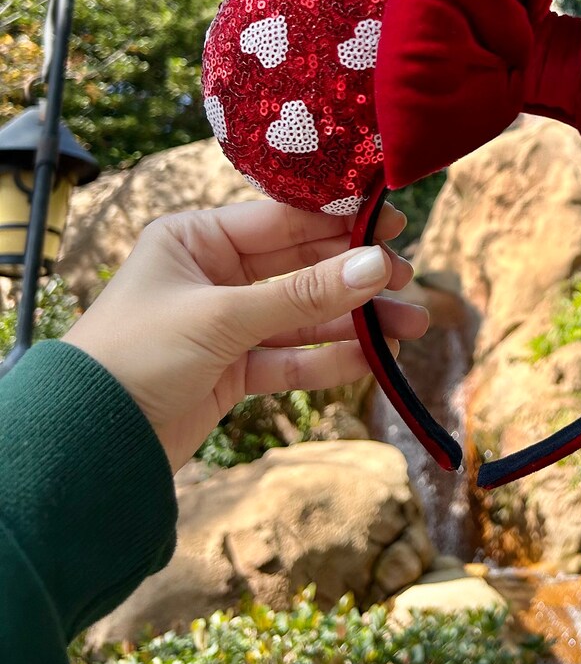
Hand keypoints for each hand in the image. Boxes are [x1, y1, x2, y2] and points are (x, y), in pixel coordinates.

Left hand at [62, 199, 423, 471]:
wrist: (87, 444)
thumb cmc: (137, 355)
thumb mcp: (223, 317)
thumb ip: (304, 294)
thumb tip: (377, 264)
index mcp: (196, 238)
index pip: (283, 220)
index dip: (341, 222)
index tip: (395, 223)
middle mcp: (212, 273)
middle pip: (301, 267)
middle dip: (356, 277)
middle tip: (409, 281)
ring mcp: (225, 322)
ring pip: (303, 315)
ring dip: (353, 322)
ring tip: (409, 327)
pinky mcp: (231, 369)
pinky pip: (291, 356)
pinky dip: (329, 358)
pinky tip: (371, 359)